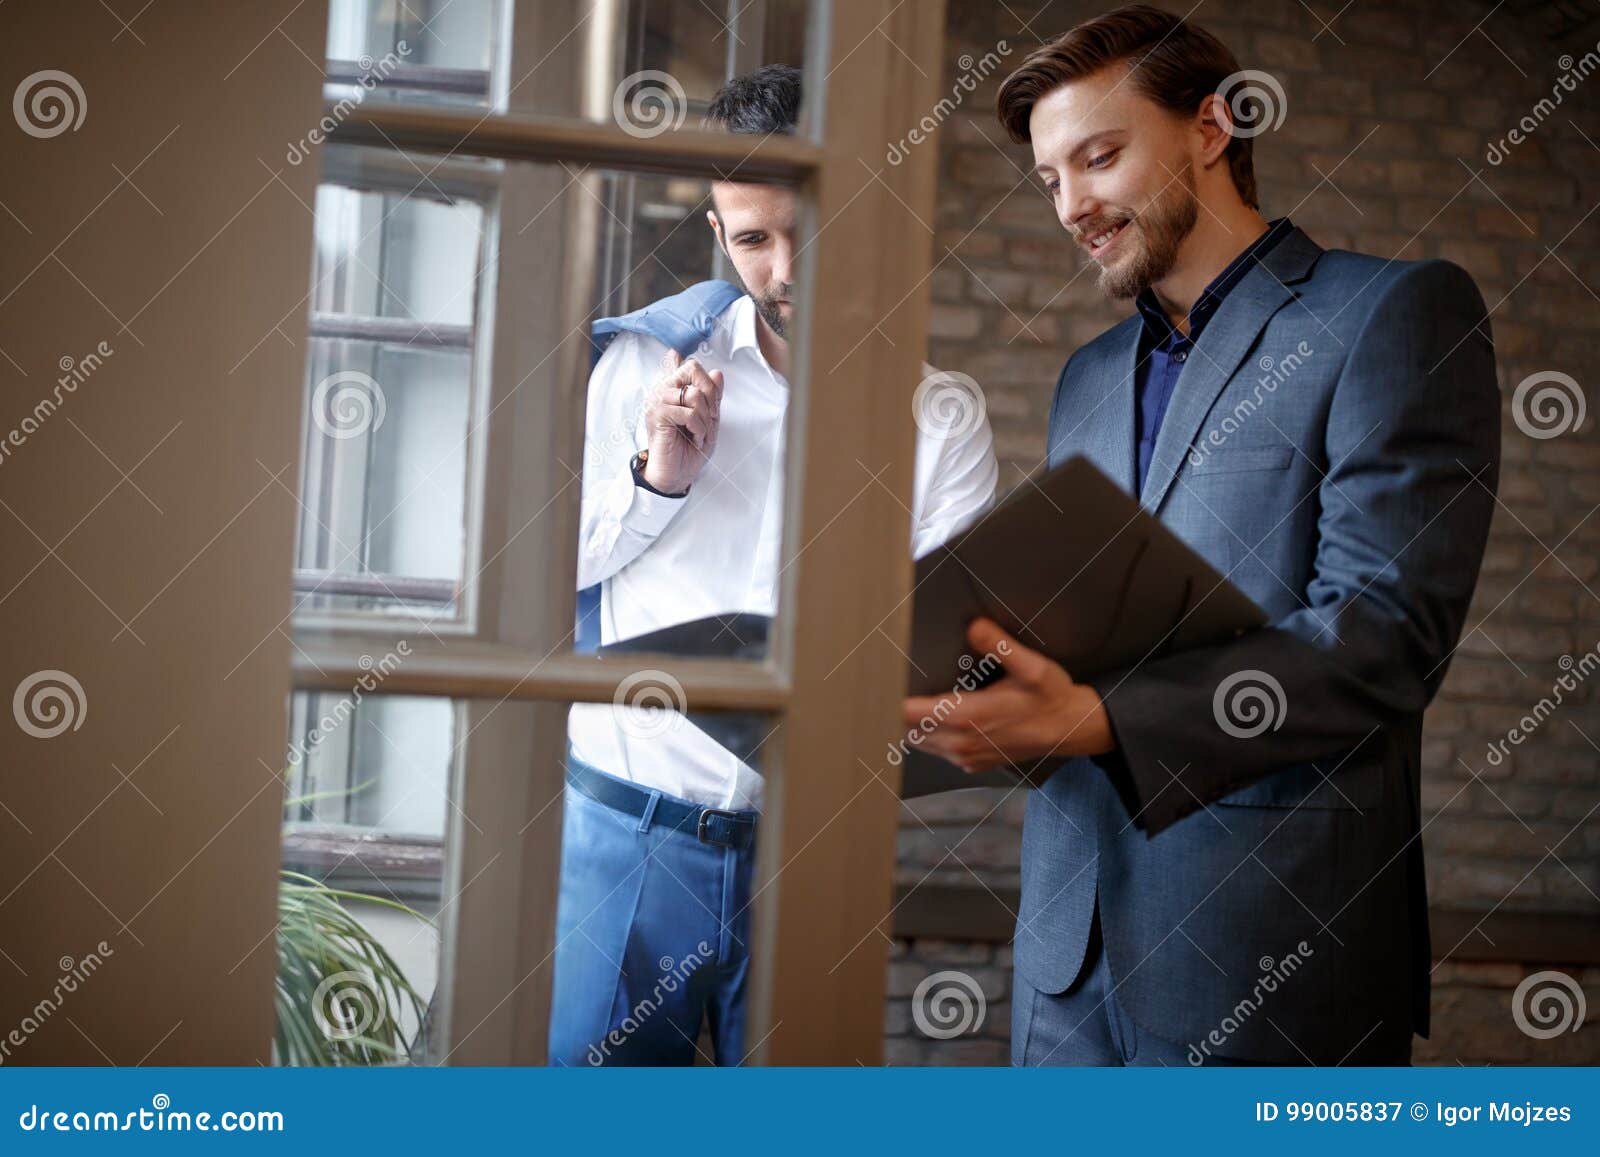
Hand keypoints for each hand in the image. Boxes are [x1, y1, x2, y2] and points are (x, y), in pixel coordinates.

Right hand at [641, 349, 723, 493]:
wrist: (676, 474)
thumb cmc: (689, 448)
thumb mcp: (709, 418)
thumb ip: (712, 395)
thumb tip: (717, 372)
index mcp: (672, 388)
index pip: (692, 365)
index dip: (709, 384)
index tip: (710, 408)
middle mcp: (661, 389)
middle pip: (693, 369)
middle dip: (710, 398)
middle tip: (708, 421)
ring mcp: (656, 400)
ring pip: (694, 394)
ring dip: (705, 419)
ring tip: (699, 434)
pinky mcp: (656, 415)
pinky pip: (688, 412)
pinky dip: (698, 428)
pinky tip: (694, 439)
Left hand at [900, 617, 1114, 772]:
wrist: (1070, 729)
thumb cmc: (1051, 697)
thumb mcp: (1033, 667)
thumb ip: (1001, 646)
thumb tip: (975, 627)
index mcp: (969, 717)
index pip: (910, 713)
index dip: (891, 698)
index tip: (879, 680)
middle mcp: (962, 742)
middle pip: (906, 728)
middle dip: (895, 709)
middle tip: (885, 682)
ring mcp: (965, 756)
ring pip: (918, 742)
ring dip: (910, 722)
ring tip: (905, 696)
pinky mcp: (970, 762)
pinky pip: (935, 750)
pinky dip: (927, 735)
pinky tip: (933, 715)